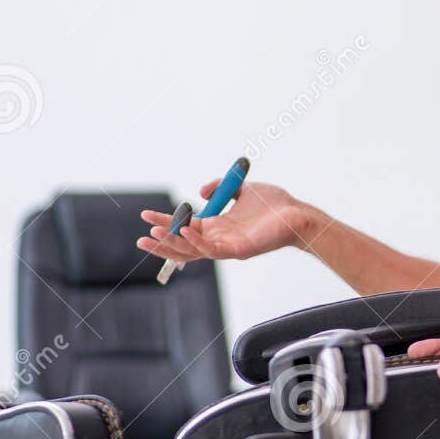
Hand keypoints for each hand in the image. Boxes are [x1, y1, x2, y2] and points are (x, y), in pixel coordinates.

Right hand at [136, 180, 311, 264]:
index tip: (145, 215)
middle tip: (141, 235)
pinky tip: (183, 230)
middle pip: (183, 244)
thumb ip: (221, 188)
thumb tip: (199, 191)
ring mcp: (228, 247)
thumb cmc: (275, 205)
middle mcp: (219, 240)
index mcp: (217, 227)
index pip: (184, 228)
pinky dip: (196, 240)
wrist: (298, 214)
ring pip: (193, 250)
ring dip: (172, 242)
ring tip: (153, 233)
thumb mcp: (243, 189)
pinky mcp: (239, 249)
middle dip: (161, 240)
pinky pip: (212, 249)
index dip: (165, 222)